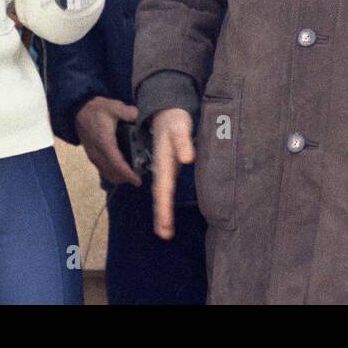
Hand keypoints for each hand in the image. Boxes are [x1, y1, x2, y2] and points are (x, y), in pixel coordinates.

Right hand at [75, 96, 141, 185]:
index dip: (128, 174)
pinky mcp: (93, 157)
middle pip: (113, 173)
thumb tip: (142, 119)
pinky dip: (114, 174)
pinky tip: (123, 169)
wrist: (79, 111)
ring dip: (121, 177)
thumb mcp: (114, 107)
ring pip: (108, 174)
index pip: (117, 164)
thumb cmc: (97, 109)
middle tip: (140, 174)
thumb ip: (129, 113)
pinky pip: (104, 171)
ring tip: (134, 172)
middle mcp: (97, 153)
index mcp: (104, 142)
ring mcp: (94, 157)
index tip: (138, 181)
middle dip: (127, 177)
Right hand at [150, 108, 194, 239]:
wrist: (167, 113)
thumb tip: (187, 158)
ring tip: (165, 232)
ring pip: (162, 194)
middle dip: (161, 215)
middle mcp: (162, 168)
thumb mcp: (180, 126)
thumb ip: (183, 141)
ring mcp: (165, 170)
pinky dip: (165, 204)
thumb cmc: (175, 120)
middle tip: (164, 235)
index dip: (164, 207)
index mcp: (164, 161)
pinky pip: (165, 190)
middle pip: (160, 194)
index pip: (164, 188)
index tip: (165, 225)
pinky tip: (167, 216)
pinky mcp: (169, 170)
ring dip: (162, 213)